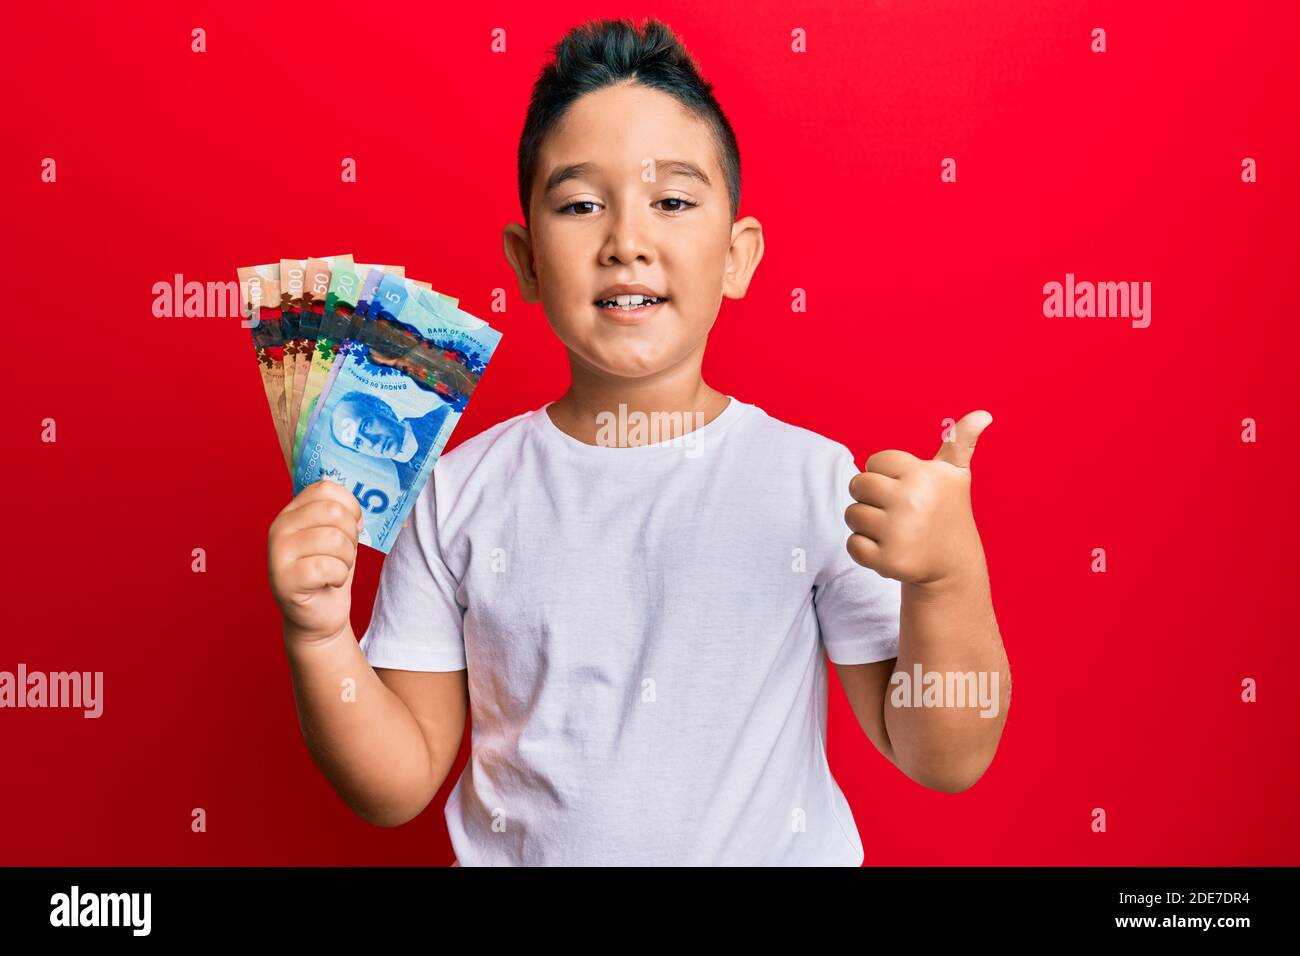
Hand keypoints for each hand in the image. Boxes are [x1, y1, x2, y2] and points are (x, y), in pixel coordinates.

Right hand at [268, 479, 362, 644]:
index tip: (352, 524)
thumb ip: (342, 513)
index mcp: (292, 511)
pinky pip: (328, 567)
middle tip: (344, 552)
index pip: (326, 488)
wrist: (318, 616)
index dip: (350, 505)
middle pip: (333, 512)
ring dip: (347, 558)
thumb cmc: (330, 571)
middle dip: (351, 535)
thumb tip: (365, 500)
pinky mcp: (284, 579)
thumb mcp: (338, 535)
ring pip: (334, 539)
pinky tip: (329, 582)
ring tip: (336, 568)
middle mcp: (280, 527)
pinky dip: (339, 576)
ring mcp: (278, 553)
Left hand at [844, 410, 992, 587]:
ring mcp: (899, 532)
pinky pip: (853, 545)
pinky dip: (864, 550)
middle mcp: (911, 500)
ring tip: (893, 529)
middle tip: (894, 510)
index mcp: (922, 474)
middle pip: (857, 485)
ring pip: (852, 515)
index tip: (905, 488)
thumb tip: (985, 414)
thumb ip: (961, 440)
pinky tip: (888, 549)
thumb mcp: (955, 473)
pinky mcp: (889, 560)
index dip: (885, 475)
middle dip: (869, 497)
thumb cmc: (947, 509)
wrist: (953, 564)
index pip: (874, 462)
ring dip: (866, 524)